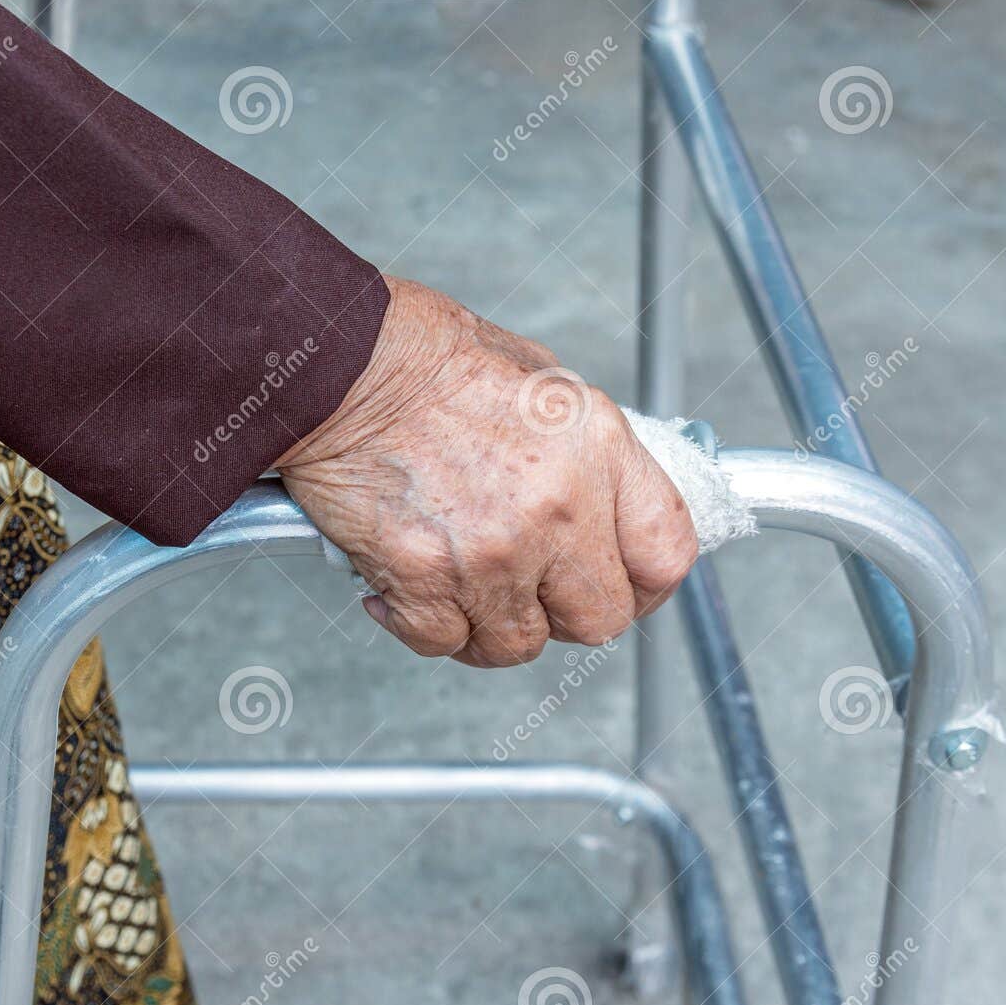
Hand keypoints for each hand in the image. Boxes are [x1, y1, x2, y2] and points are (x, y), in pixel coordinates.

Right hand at [275, 277, 697, 667]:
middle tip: (534, 593)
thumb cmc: (427, 359)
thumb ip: (586, 455)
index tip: (626, 588)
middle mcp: (556, 508)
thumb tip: (604, 509)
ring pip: (518, 645)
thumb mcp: (544, 381)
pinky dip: (422, 625)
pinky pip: (443, 643)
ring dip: (491, 625)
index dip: (649, 587)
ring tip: (461, 585)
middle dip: (567, 615)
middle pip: (600, 619)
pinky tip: (403, 585)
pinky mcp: (424, 579)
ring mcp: (492, 552)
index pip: (666, 555)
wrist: (339, 363)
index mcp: (597, 450)